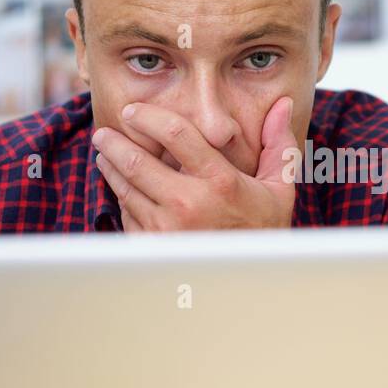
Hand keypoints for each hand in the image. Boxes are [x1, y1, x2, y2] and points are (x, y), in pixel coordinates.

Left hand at [92, 97, 296, 231]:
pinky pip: (128, 215)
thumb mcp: (279, 188)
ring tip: (106, 155)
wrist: (249, 282)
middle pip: (136, 161)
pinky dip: (123, 199)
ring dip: (111, 167)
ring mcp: (167, 229)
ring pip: (125, 187)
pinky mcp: (153, 247)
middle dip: (114, 142)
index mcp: (219, 182)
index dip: (149, 117)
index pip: (175, 135)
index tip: (134, 111)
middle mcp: (189, 204)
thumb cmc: (263, 230)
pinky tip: (125, 190)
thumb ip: (278, 145)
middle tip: (105, 134)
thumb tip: (283, 105)